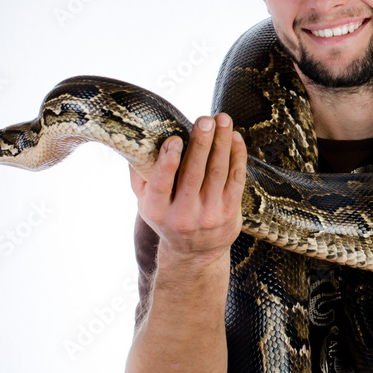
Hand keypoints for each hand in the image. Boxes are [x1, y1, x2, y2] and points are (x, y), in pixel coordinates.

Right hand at [129, 113, 246, 260]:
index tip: (175, 139)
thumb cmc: (166, 217)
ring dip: (222, 143)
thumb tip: (135, 140)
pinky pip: (236, 179)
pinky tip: (235, 138)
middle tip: (205, 120)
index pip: (160, 185)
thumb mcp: (145, 203)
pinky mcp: (230, 211)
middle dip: (201, 144)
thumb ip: (139, 174)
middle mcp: (183, 215)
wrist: (194, 253)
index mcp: (157, 210)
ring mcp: (209, 214)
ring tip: (223, 119)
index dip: (168, 162)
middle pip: (194, 174)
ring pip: (218, 172)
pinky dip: (237, 156)